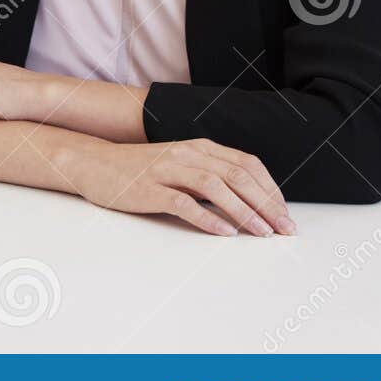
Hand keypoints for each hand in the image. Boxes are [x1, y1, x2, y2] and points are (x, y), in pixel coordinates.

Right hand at [67, 136, 294, 236]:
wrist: (94, 164)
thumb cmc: (141, 171)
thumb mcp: (181, 165)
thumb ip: (210, 175)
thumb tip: (248, 200)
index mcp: (199, 147)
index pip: (247, 164)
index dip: (271, 189)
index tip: (285, 213)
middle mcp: (187, 154)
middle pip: (237, 175)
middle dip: (266, 203)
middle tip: (285, 228)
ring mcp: (167, 170)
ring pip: (215, 186)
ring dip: (243, 210)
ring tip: (262, 232)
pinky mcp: (149, 189)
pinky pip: (183, 203)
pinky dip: (207, 217)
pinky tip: (224, 232)